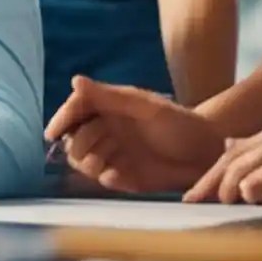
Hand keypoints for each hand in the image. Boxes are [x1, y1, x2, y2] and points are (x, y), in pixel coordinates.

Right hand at [44, 76, 223, 192]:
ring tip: (102, 166)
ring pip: (83, 160)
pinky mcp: (125, 176)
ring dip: (88, 163)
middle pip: (74, 138)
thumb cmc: (180, 123)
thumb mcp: (144, 106)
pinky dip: (106, 179)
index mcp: (109, 109)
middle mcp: (107, 130)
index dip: (61, 119)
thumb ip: (109, 95)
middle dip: (76, 145)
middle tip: (89, 150)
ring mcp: (115, 154)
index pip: (75, 110)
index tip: (51, 133)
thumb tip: (75, 80)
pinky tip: (118, 177)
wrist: (210, 153)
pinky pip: (104, 179)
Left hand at [186, 118, 261, 203]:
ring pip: (260, 176)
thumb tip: (227, 145)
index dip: (208, 178)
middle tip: (220, 203)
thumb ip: (260, 149)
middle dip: (223, 187)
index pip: (232, 155)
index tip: (190, 199)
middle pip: (240, 165)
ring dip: (249, 190)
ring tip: (249, 198)